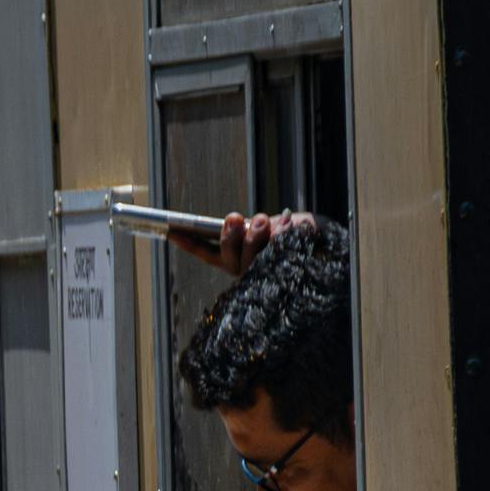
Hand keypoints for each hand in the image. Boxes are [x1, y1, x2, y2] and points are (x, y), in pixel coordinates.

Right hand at [169, 207, 311, 279]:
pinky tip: (289, 223)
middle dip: (230, 237)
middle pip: (230, 257)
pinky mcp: (285, 271)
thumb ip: (247, 227)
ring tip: (262, 220)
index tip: (171, 231)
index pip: (206, 252)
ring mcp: (264, 272)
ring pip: (253, 258)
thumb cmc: (285, 232)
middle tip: (234, 217)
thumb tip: (235, 223)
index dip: (189, 244)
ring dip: (256, 237)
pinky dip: (285, 234)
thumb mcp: (261, 226)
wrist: (318, 241)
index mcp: (233, 259)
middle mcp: (246, 269)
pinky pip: (282, 252)